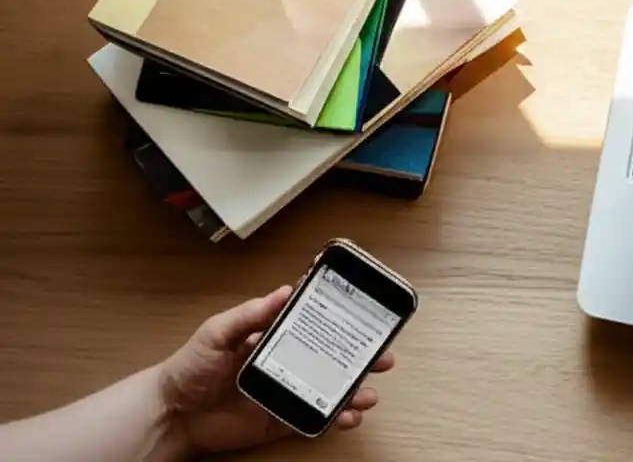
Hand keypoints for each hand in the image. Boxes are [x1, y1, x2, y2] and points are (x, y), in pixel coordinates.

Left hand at [157, 285, 394, 455]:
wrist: (170, 414)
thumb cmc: (189, 368)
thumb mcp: (217, 332)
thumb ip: (250, 313)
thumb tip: (285, 290)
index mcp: (272, 338)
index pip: (313, 327)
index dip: (340, 324)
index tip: (364, 319)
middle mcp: (285, 364)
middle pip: (331, 359)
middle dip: (360, 359)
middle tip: (383, 356)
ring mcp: (286, 393)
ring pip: (330, 390)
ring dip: (354, 390)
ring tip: (369, 392)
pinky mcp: (281, 421)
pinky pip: (314, 419)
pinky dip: (336, 418)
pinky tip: (349, 416)